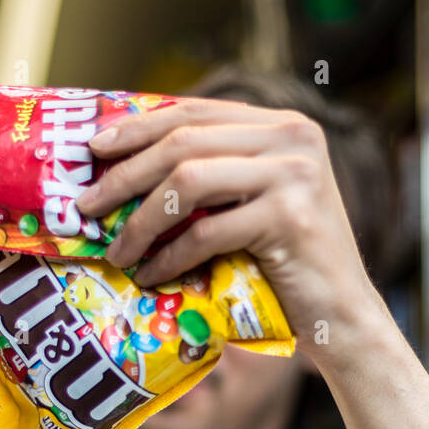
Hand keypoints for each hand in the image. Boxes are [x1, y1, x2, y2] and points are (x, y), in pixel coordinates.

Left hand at [77, 96, 383, 355]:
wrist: (342, 316)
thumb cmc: (287, 266)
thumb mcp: (250, 204)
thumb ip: (212, 175)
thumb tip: (123, 166)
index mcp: (283, 124)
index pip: (194, 112)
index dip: (137, 127)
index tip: (92, 150)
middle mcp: (294, 137)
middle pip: (183, 142)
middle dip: (125, 175)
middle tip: (85, 205)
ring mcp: (294, 175)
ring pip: (188, 181)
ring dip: (140, 220)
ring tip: (115, 252)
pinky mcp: (289, 218)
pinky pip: (207, 232)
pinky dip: (170, 257)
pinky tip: (151, 276)